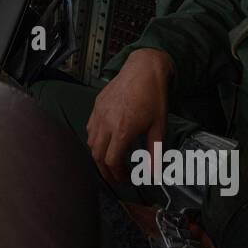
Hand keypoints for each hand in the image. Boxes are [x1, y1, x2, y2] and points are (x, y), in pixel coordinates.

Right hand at [85, 48, 172, 185]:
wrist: (144, 69)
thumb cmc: (153, 96)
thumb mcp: (158, 126)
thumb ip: (154, 152)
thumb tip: (153, 173)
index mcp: (122, 130)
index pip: (111, 161)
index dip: (117, 174)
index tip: (125, 179)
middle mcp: (106, 123)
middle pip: (97, 155)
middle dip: (105, 170)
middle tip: (115, 176)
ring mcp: (98, 113)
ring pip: (90, 142)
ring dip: (99, 155)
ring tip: (111, 161)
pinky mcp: (96, 105)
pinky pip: (89, 128)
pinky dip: (95, 139)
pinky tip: (105, 141)